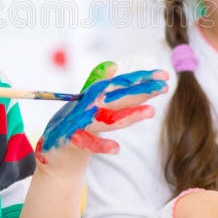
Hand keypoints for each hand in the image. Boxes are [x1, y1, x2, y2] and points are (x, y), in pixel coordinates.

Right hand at [36, 62, 167, 160]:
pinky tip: (117, 148)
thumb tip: (114, 65)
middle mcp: (87, 107)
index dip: (141, 79)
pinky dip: (100, 145)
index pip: (120, 84)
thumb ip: (98, 83)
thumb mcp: (86, 104)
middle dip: (140, 91)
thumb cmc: (74, 125)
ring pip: (107, 119)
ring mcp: (78, 123)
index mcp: (93, 96)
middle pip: (117, 98)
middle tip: (162, 86)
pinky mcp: (69, 140)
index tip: (163, 75)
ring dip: (128, 116)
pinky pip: (87, 143)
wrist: (54, 152)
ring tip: (151, 112)